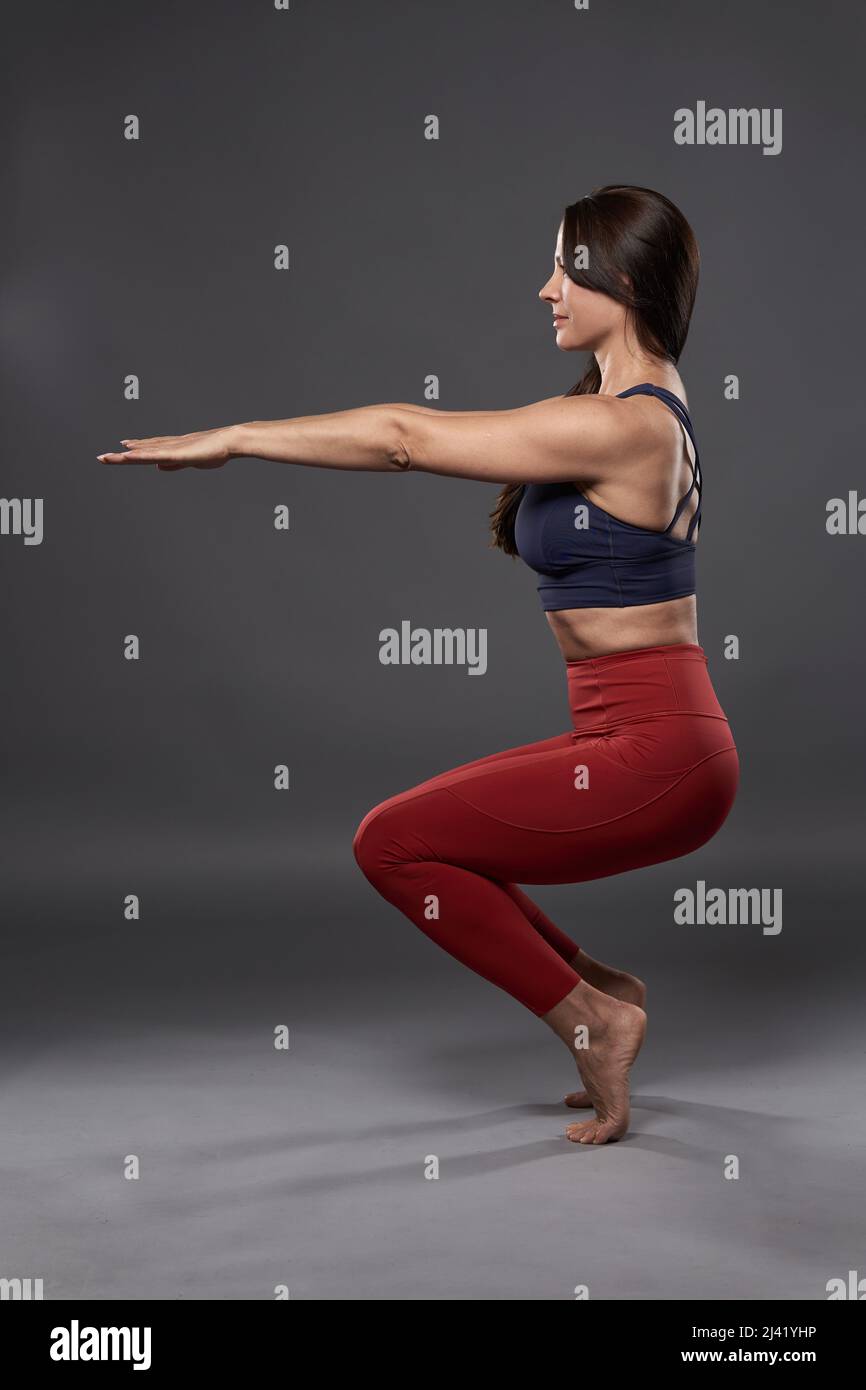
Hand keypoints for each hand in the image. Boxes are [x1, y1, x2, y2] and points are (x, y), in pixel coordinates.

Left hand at [97, 425, 239, 469]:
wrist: (228, 441)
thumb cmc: (216, 451)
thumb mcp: (191, 461)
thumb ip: (174, 464)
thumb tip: (159, 468)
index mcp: (172, 448)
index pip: (149, 450)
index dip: (135, 450)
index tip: (121, 449)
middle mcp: (167, 446)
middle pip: (140, 451)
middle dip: (120, 455)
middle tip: (102, 457)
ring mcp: (170, 449)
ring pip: (142, 454)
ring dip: (124, 457)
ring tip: (106, 458)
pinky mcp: (175, 453)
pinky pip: (153, 456)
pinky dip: (139, 456)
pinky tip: (127, 456)